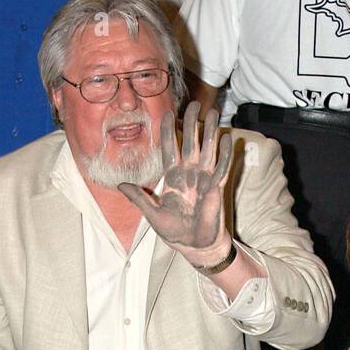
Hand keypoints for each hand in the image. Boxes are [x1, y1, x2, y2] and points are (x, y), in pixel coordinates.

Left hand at [118, 101, 233, 262]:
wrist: (194, 246)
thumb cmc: (174, 232)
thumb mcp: (152, 216)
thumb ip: (139, 199)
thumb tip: (121, 184)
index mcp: (172, 178)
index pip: (169, 149)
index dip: (168, 132)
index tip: (167, 113)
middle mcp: (188, 174)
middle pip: (191, 143)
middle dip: (193, 123)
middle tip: (194, 104)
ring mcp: (203, 180)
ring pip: (208, 150)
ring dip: (211, 131)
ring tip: (214, 112)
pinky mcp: (216, 189)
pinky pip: (221, 167)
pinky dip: (225, 153)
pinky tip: (228, 137)